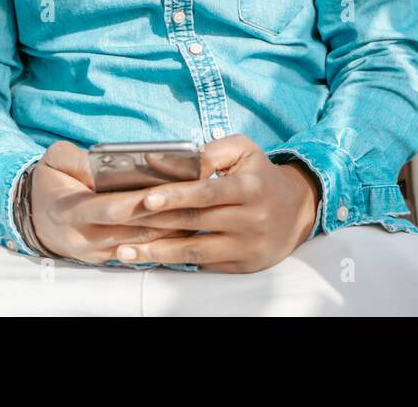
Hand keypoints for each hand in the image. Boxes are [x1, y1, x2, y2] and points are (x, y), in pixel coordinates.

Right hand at [28, 141, 187, 262]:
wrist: (35, 216)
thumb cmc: (51, 182)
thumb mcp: (54, 160)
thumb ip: (76, 159)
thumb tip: (102, 163)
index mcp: (70, 210)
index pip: (109, 208)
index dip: (137, 202)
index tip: (163, 190)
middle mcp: (84, 237)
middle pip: (133, 230)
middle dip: (165, 216)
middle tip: (195, 201)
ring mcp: (96, 252)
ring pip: (141, 245)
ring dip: (170, 231)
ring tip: (197, 212)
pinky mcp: (106, 259)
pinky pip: (139, 252)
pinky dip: (162, 240)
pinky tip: (185, 226)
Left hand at [110, 134, 320, 272]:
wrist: (297, 210)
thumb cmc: (260, 175)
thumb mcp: (243, 151)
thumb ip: (210, 152)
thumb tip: (174, 160)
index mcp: (249, 188)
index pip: (207, 192)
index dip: (176, 195)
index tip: (146, 199)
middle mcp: (250, 219)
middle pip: (195, 222)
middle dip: (155, 223)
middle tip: (120, 224)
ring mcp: (247, 246)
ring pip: (195, 250)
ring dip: (157, 251)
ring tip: (124, 251)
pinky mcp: (243, 266)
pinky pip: (205, 264)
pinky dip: (175, 261)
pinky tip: (150, 257)